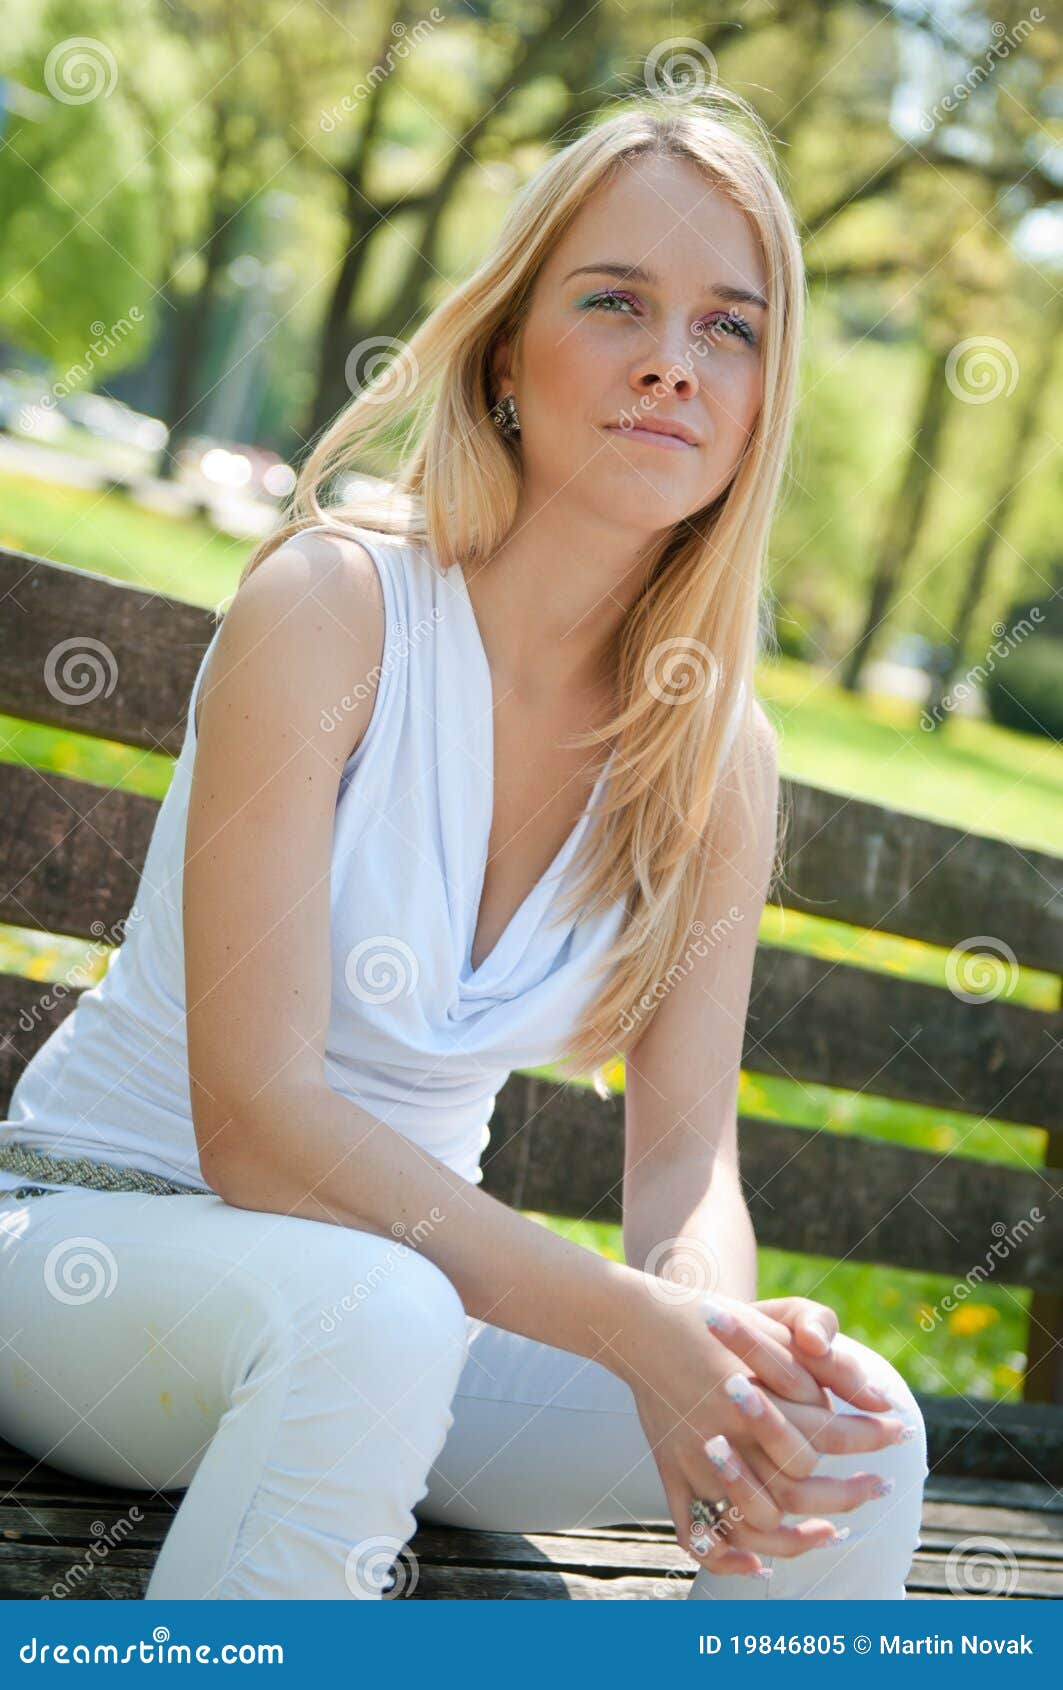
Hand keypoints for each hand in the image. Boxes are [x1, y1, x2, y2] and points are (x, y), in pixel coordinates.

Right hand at [688, 1295, 906, 1578]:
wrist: (639, 1322)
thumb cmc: (714, 1320)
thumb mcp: (772, 1325)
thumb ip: (824, 1363)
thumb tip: (880, 1398)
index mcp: (754, 1396)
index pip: (828, 1431)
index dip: (871, 1435)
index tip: (901, 1431)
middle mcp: (725, 1435)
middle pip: (798, 1487)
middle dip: (848, 1492)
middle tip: (882, 1486)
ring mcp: (694, 1460)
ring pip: (752, 1521)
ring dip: (798, 1536)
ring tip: (832, 1529)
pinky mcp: (670, 1473)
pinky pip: (695, 1532)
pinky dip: (727, 1557)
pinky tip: (759, 1562)